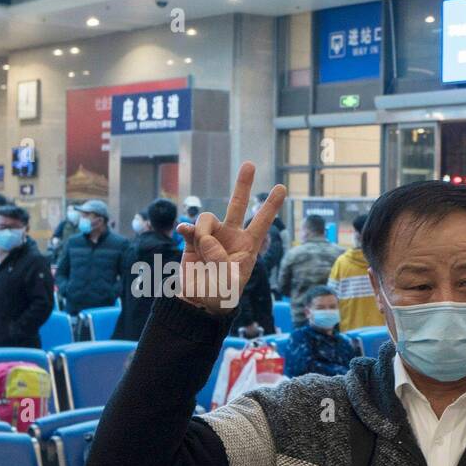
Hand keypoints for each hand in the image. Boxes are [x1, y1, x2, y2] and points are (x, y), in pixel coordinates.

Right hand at [176, 162, 285, 315]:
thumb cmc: (221, 294)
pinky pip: (190, 227)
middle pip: (238, 204)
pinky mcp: (193, 239)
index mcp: (248, 245)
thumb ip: (219, 260)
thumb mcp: (227, 282)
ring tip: (203, 253)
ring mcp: (212, 235)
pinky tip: (184, 233)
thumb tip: (205, 240)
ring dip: (204, 233)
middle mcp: (231, 236)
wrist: (199, 301)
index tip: (281, 188)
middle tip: (250, 164)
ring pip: (208, 218)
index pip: (262, 222)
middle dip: (243, 184)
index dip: (271, 205)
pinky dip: (187, 229)